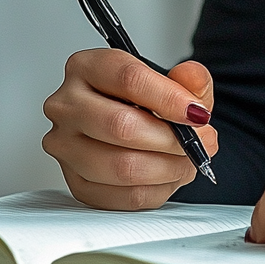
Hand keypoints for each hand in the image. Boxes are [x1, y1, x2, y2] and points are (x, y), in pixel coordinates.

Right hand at [42, 49, 217, 208]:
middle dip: (172, 139)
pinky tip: (169, 174)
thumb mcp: (173, 81)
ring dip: (168, 167)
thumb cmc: (147, 101)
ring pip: (122, 167)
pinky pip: (123, 196)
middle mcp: (66, 106)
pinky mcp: (77, 183)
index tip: (197, 113)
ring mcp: (65, 147)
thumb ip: (189, 77)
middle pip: (121, 126)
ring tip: (187, 159)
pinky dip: (158, 189)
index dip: (170, 99)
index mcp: (86, 67)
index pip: (129, 79)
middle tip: (199, 141)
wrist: (132, 126)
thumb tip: (191, 77)